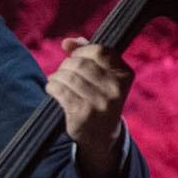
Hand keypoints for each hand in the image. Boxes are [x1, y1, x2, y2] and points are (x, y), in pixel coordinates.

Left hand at [45, 36, 131, 176]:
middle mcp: (116, 89)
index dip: (82, 51)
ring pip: (69, 77)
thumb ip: (89, 55)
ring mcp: (100, 103)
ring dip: (57, 76)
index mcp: (125, 75)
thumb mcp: (103, 77)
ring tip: (56, 81)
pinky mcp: (83, 114)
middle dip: (66, 65)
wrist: (101, 135)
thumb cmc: (100, 98)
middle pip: (81, 64)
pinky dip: (52, 87)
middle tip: (62, 72)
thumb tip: (67, 41)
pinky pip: (61, 91)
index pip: (100, 51)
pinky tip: (52, 89)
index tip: (74, 57)